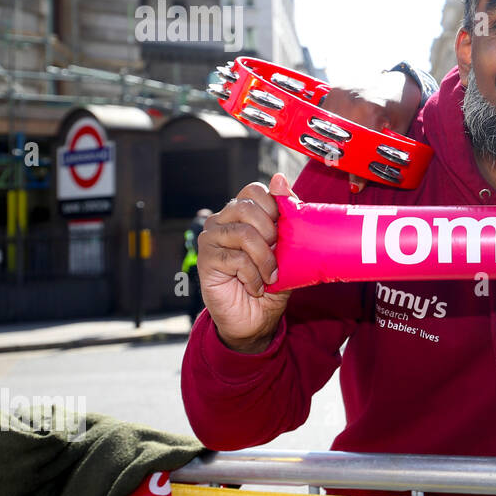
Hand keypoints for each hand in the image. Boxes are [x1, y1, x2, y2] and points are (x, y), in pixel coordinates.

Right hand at [197, 173, 296, 353]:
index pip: (255, 190)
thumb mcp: (289, 246)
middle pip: (247, 207)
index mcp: (243, 213)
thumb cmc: (273, 281)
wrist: (257, 317)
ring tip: (269, 276)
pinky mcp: (205, 259)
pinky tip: (254, 286)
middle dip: (271, 234)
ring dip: (264, 259)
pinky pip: (236, 258)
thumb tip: (280, 178)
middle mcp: (223, 220)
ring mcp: (211, 238)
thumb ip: (287, 214)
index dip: (273, 207)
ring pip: (243, 233)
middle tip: (276, 257)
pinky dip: (253, 276)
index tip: (283, 231)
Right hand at [318, 72, 420, 191]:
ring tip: (342, 152)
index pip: (355, 148)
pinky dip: (327, 130)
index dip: (354, 170)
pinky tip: (338, 135)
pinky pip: (323, 117)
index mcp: (373, 112)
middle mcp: (353, 101)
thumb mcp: (399, 134)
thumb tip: (356, 188)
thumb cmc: (402, 109)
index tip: (355, 185)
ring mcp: (340, 93)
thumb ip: (379, 158)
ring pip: (324, 129)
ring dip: (330, 144)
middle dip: (339, 159)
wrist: (399, 81)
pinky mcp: (333, 90)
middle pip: (335, 140)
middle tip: (347, 169)